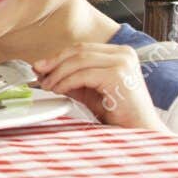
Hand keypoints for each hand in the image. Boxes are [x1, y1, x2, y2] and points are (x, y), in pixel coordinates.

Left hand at [33, 44, 165, 130]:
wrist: (138, 129)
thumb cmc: (116, 112)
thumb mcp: (87, 89)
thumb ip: (69, 76)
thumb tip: (42, 68)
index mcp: (119, 52)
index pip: (81, 48)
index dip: (57, 56)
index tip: (40, 67)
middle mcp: (124, 53)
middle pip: (78, 51)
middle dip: (53, 62)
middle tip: (38, 74)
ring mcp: (123, 62)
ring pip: (78, 61)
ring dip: (57, 73)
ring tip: (48, 86)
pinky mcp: (118, 75)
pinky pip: (83, 74)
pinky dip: (66, 82)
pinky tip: (58, 90)